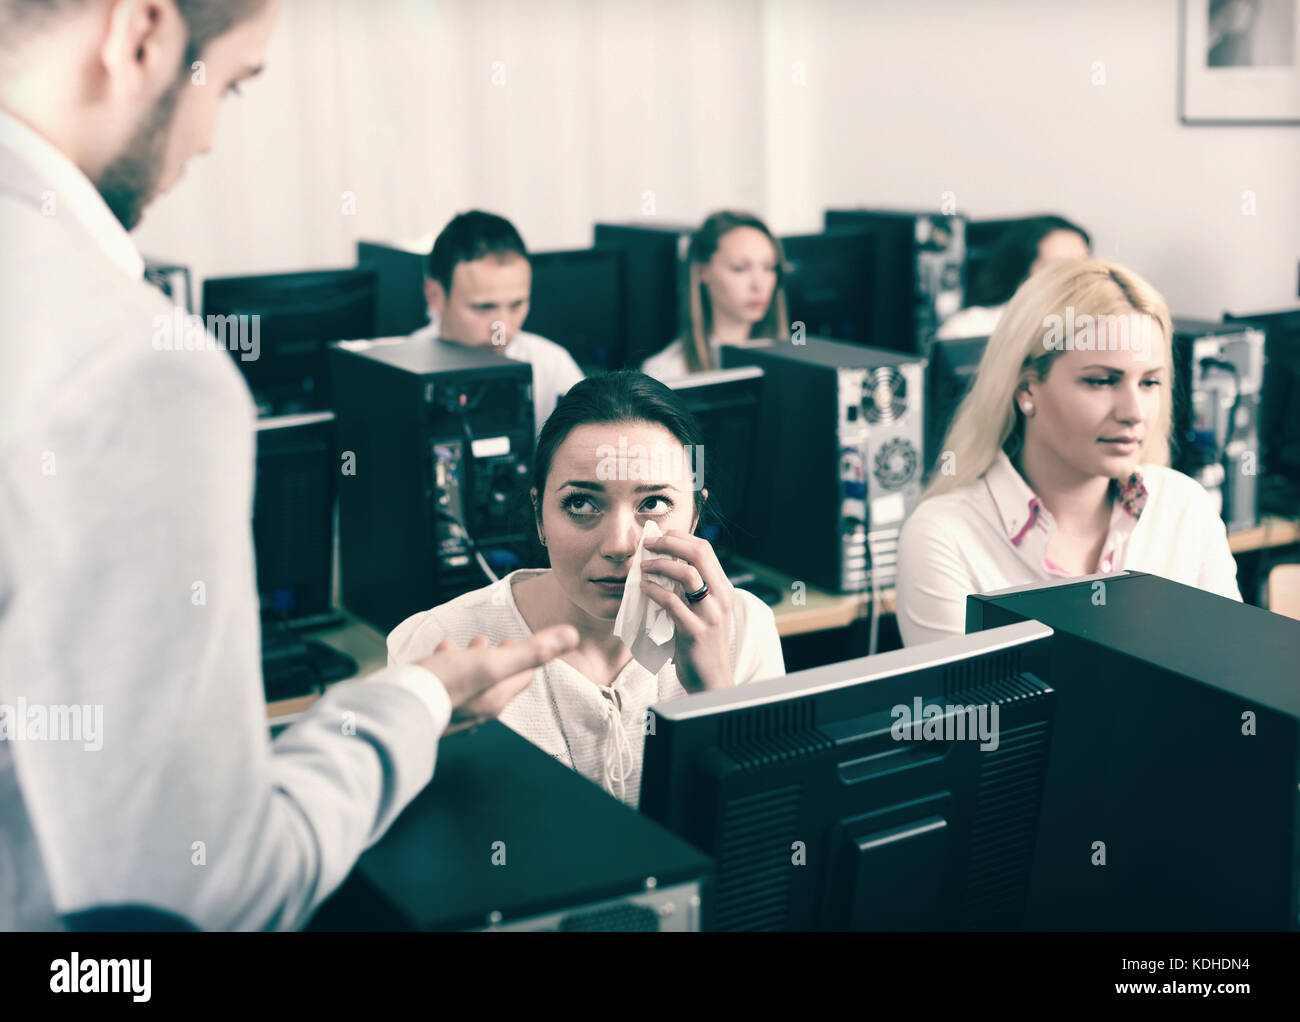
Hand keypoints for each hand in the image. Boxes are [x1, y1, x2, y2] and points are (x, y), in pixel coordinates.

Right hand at [415, 625, 578, 734]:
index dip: (525, 656)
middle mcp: (477, 710)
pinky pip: (445, 685)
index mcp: (496, 700)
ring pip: (469, 682)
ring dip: (471, 660)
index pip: (521, 678)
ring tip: (469, 644)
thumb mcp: (492, 662)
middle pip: (495, 681)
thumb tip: (572, 637)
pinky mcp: (431, 707)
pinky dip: (447, 666)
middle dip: (497, 657)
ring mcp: (452, 711)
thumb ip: (532, 651)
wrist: (396, 709)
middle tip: (491, 640)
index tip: (519, 640)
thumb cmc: (445, 686)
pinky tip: (438, 654)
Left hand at [640, 529, 734, 692]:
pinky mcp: (695, 631)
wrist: (711, 680)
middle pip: (698, 555)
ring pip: (687, 575)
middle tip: (647, 544)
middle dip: (670, 543)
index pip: (705, 550)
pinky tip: (643, 588)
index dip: (680, 538)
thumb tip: (665, 564)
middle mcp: (721, 598)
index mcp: (724, 589)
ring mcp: (710, 615)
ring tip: (643, 567)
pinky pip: (672, 602)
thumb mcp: (704, 611)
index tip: (660, 537)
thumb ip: (692, 590)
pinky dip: (654, 591)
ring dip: (661, 565)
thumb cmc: (702, 644)